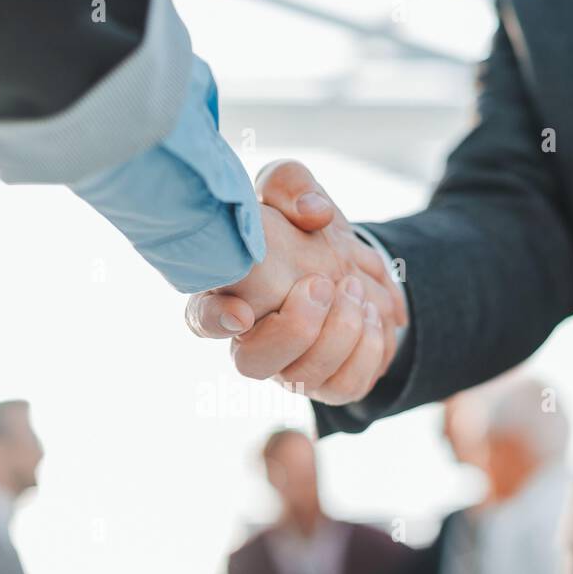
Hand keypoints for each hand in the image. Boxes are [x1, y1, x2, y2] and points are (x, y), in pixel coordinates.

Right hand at [185, 161, 406, 404]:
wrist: (353, 263)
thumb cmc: (305, 229)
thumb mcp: (294, 190)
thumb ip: (292, 186)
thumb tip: (313, 213)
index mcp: (227, 295)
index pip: (201, 319)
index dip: (215, 320)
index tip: (242, 312)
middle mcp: (251, 341)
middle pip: (252, 364)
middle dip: (294, 329)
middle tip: (322, 285)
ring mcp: (288, 369)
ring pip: (302, 380)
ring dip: (339, 333)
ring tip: (355, 288)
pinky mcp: (328, 383)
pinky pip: (346, 387)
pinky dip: (367, 349)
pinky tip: (370, 314)